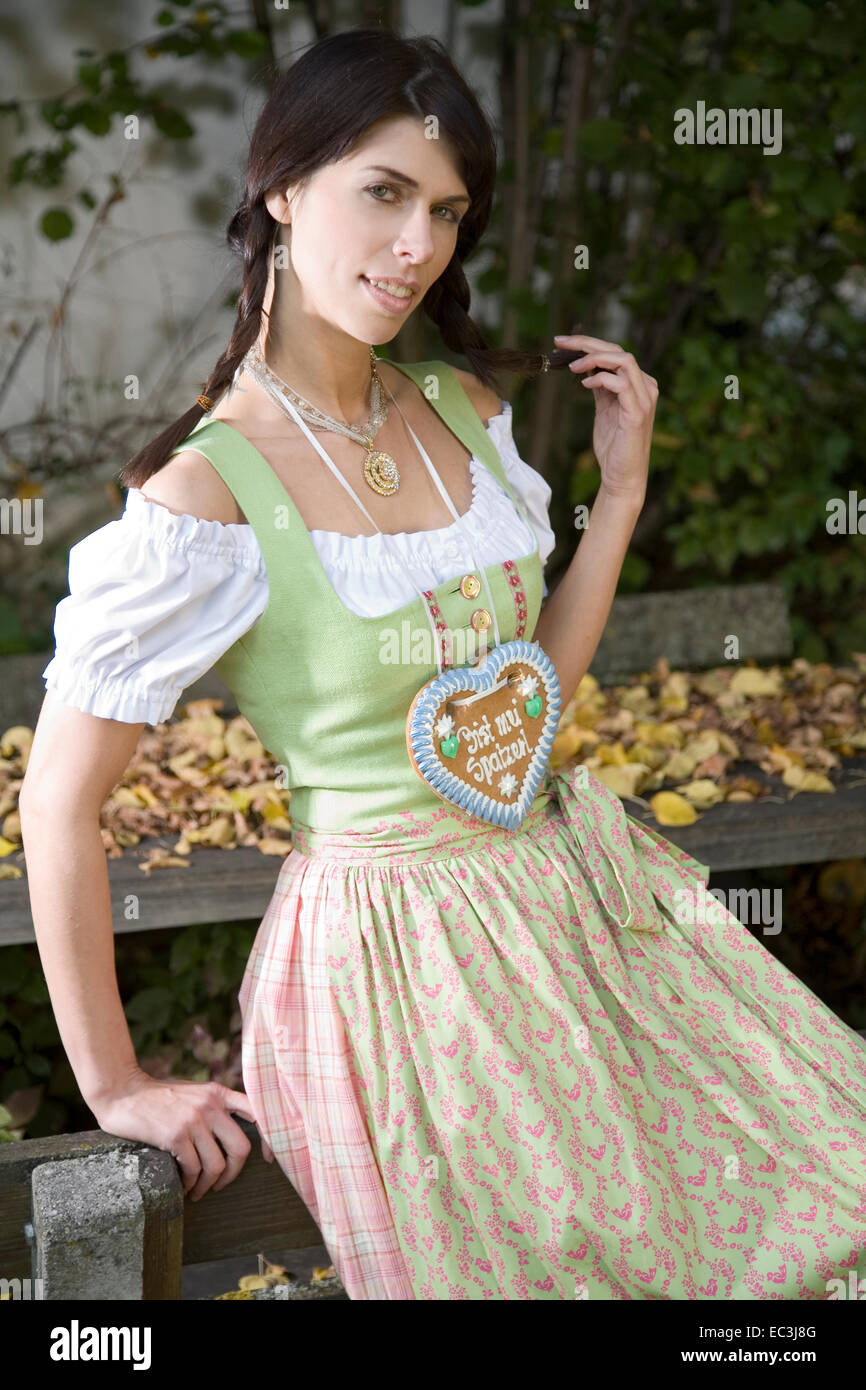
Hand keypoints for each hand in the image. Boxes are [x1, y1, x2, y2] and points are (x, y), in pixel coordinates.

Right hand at [91, 1068, 273, 1201]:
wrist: (122, 1093)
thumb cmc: (159, 1098)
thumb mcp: (193, 1094)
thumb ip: (215, 1108)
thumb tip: (235, 1138)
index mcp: (218, 1092)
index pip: (257, 1111)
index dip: (270, 1137)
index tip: (268, 1158)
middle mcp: (210, 1104)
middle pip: (241, 1147)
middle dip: (234, 1173)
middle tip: (221, 1184)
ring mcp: (193, 1120)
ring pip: (217, 1164)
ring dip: (209, 1185)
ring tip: (198, 1191)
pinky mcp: (175, 1136)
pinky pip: (194, 1169)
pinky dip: (191, 1184)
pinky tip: (184, 1186)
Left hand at [554, 332, 656, 501]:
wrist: (621, 476)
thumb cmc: (613, 446)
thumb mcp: (604, 409)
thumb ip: (600, 388)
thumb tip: (585, 368)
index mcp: (639, 385)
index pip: (615, 353)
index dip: (589, 344)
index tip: (562, 342)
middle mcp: (646, 388)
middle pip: (619, 351)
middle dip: (587, 344)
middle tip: (561, 343)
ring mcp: (644, 399)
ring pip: (624, 360)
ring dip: (594, 358)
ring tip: (573, 367)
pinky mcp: (637, 413)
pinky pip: (621, 383)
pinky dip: (600, 379)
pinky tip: (584, 385)